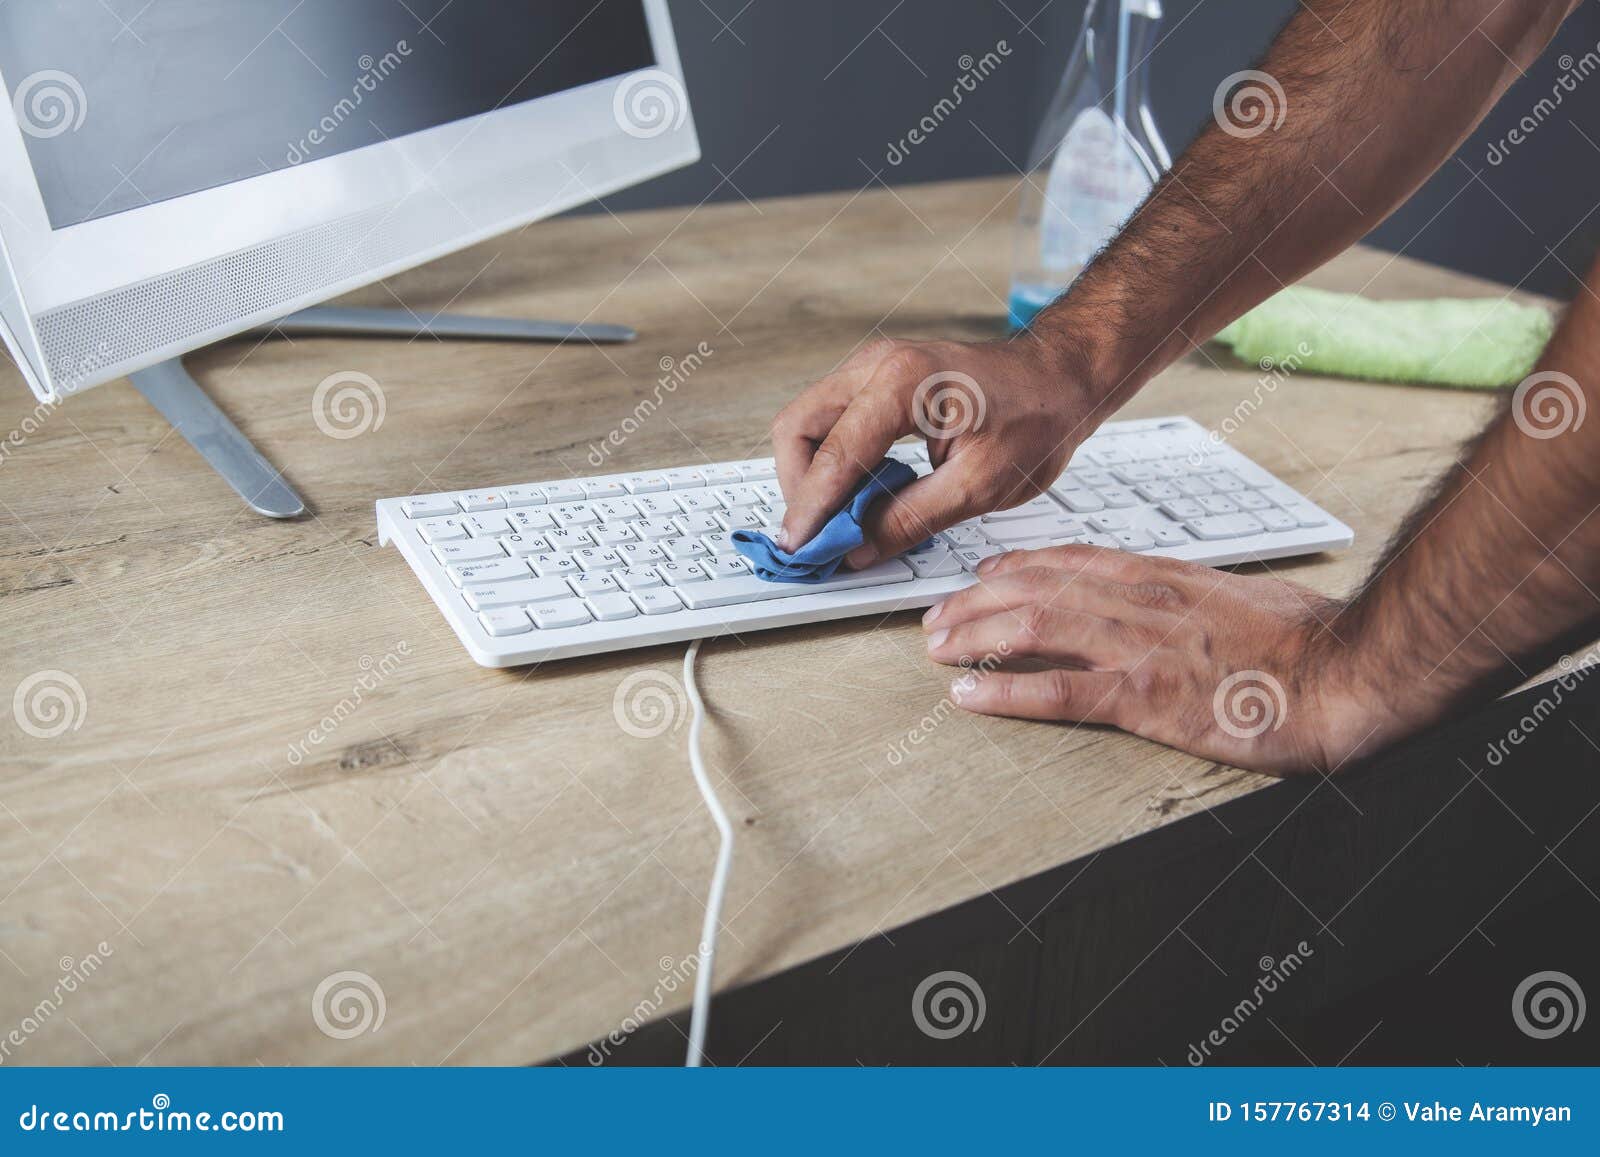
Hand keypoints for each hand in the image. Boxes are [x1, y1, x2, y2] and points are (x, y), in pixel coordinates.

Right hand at [770, 336, 1094, 567]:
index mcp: (902, 383)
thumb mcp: (981, 485)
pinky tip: (859, 496)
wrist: (1062, 376)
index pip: (833, 456)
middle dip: (799, 488)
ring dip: (812, 475)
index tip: (802, 550)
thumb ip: (912, 519)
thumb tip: (858, 548)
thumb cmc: (1037, 416)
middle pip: (796, 428)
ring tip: (841, 520)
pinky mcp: (877, 379)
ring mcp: (873, 367)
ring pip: (806, 424)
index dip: (811, 510)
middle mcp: (877, 365)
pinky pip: (831, 422)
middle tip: (820, 536)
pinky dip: (832, 462)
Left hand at [921, 544, 1396, 774]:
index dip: (1017, 565)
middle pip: (1035, 588)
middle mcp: (1140, 602)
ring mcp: (1138, 646)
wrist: (1344, 675)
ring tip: (936, 647)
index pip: (1071, 561)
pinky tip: (969, 693)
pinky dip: (1004, 689)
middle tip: (938, 617)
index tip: (983, 574)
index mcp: (1164, 577)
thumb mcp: (1243, 596)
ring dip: (975, 635)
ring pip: (1032, 626)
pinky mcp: (1144, 697)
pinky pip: (1056, 690)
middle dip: (976, 602)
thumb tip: (1179, 597)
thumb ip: (1196, 594)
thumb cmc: (1308, 641)